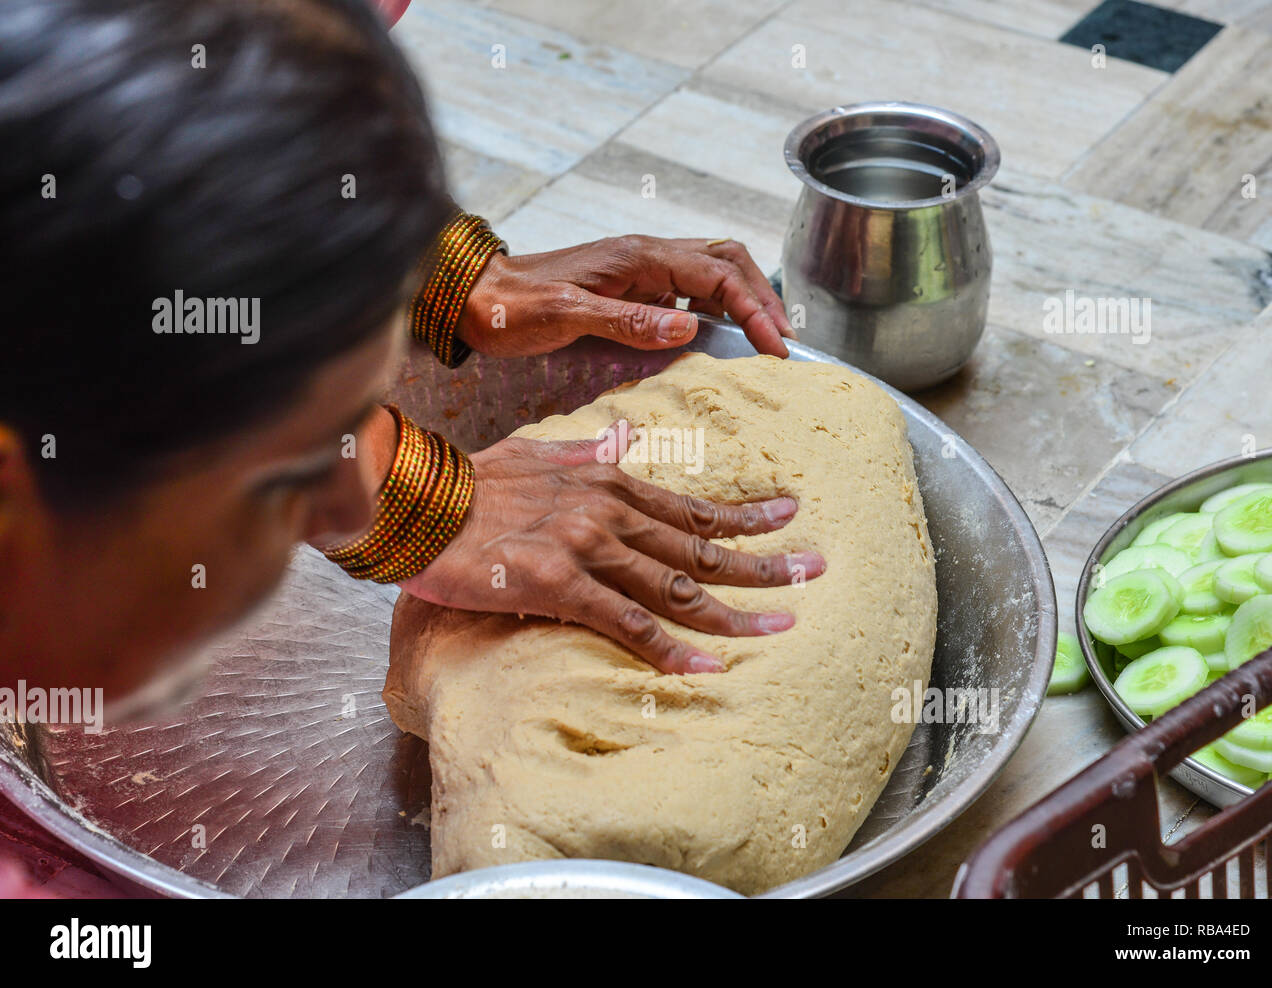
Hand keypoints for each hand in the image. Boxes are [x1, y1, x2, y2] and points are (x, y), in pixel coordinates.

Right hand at [400, 425, 824, 673]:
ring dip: (733, 610)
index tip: (789, 513)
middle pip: (699, 546)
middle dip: (764, 560)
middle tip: (816, 568)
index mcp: (606, 483)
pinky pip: (625, 622)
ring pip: (675, 586)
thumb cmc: (470, 481)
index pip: (690, 505)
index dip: (744, 515)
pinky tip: (706, 666)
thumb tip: (623, 437)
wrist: (416, 499)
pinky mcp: (556, 582)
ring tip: (783, 625)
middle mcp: (607, 512)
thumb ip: (587, 453)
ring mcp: (586, 547)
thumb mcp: (536, 453)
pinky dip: (668, 646)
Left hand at [456, 234, 795, 358]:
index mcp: (638, 256)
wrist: (469, 297)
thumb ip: (629, 320)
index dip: (753, 309)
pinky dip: (715, 311)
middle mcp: (645, 256)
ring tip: (764, 340)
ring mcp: (638, 271)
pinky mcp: (629, 289)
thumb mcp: (567, 315)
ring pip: (710, 273)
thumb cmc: (510, 307)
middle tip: (783, 341)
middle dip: (761, 297)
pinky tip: (719, 340)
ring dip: (743, 301)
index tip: (774, 347)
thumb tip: (691, 326)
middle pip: (726, 261)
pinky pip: (686, 292)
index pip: (718, 275)